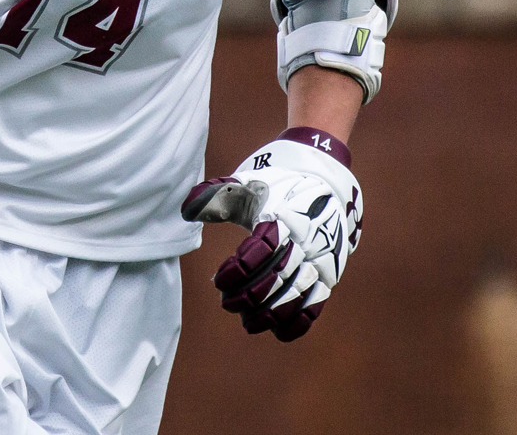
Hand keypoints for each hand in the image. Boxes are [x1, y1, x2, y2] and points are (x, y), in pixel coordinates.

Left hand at [182, 129, 362, 341]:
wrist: (324, 186)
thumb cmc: (275, 189)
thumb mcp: (247, 185)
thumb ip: (216, 195)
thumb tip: (187, 210)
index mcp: (284, 216)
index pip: (262, 248)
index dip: (238, 269)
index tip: (218, 279)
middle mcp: (306, 240)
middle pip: (278, 275)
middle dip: (249, 296)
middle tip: (226, 304)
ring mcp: (320, 259)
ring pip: (297, 294)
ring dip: (270, 313)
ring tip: (247, 322)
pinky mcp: (329, 275)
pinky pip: (317, 304)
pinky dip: (299, 321)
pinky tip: (278, 331)